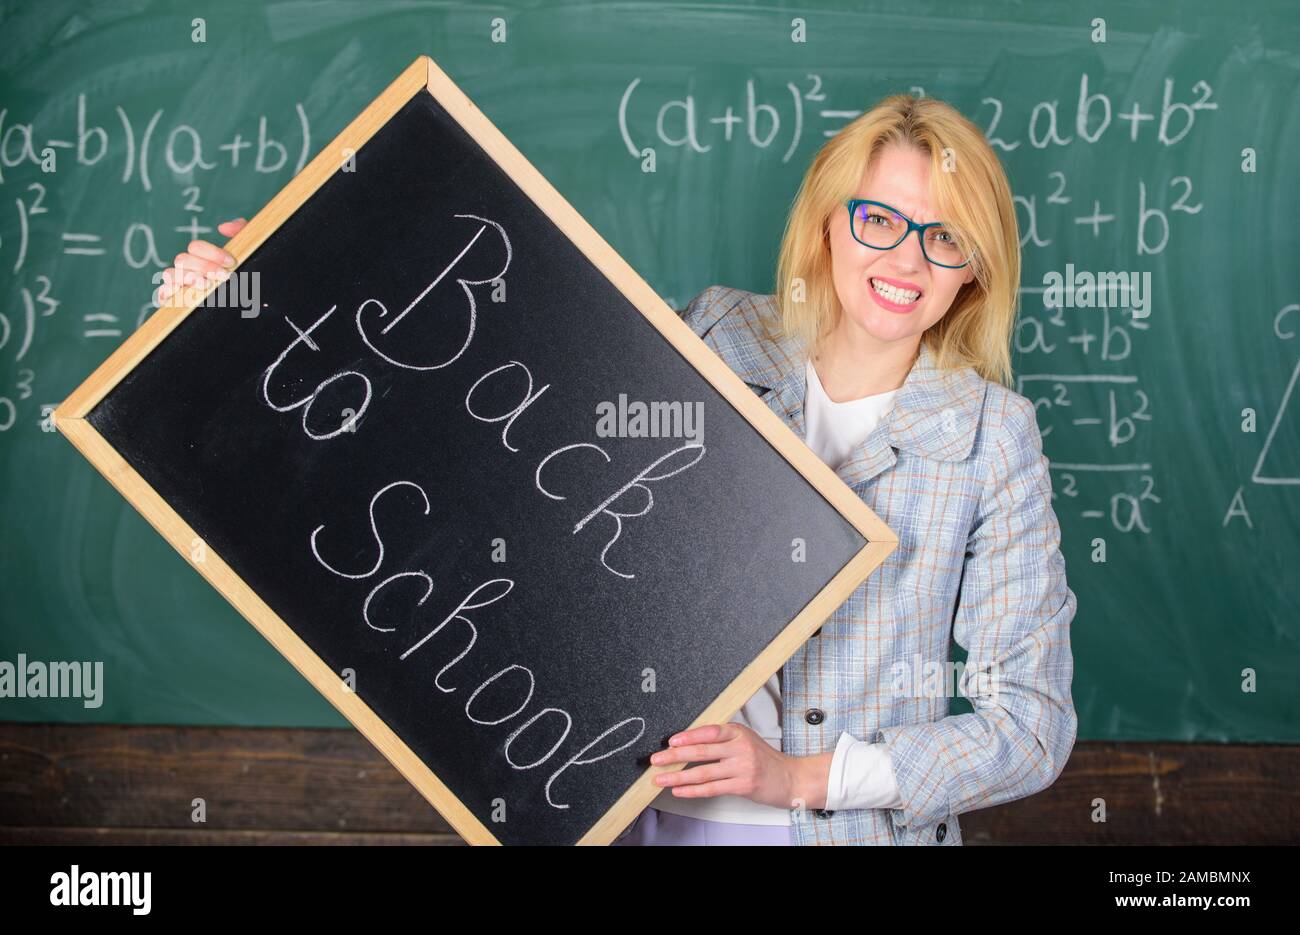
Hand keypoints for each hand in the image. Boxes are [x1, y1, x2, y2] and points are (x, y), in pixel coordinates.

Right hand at [155, 217, 246, 305]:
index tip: (232, 262)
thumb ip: (241, 231)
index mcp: (202, 258)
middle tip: (225, 276)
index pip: (196, 247)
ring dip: (188, 278)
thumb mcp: (250, 253)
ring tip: (207, 285)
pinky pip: (162, 293)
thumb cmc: (248, 280)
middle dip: (204, 267)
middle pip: (182, 259)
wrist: (255, 309)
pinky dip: (168, 292)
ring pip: (170, 274)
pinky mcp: (174, 302)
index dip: (212, 253)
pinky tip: (184, 295)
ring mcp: (179, 285)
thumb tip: (222, 227)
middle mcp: (188, 270)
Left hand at [649, 722, 833, 810]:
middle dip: (675, 756)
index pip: (709, 731)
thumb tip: (688, 741)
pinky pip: (712, 789)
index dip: (688, 736)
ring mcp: (742, 768)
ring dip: (678, 777)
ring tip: (661, 779)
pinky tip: (680, 791)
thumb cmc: (764, 759)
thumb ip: (722, 739)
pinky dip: (693, 790)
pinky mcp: (743, 786)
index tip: (670, 741)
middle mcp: (740, 748)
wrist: (790, 778)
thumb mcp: (745, 740)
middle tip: (656, 760)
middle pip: (701, 752)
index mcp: (738, 732)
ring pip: (703, 772)